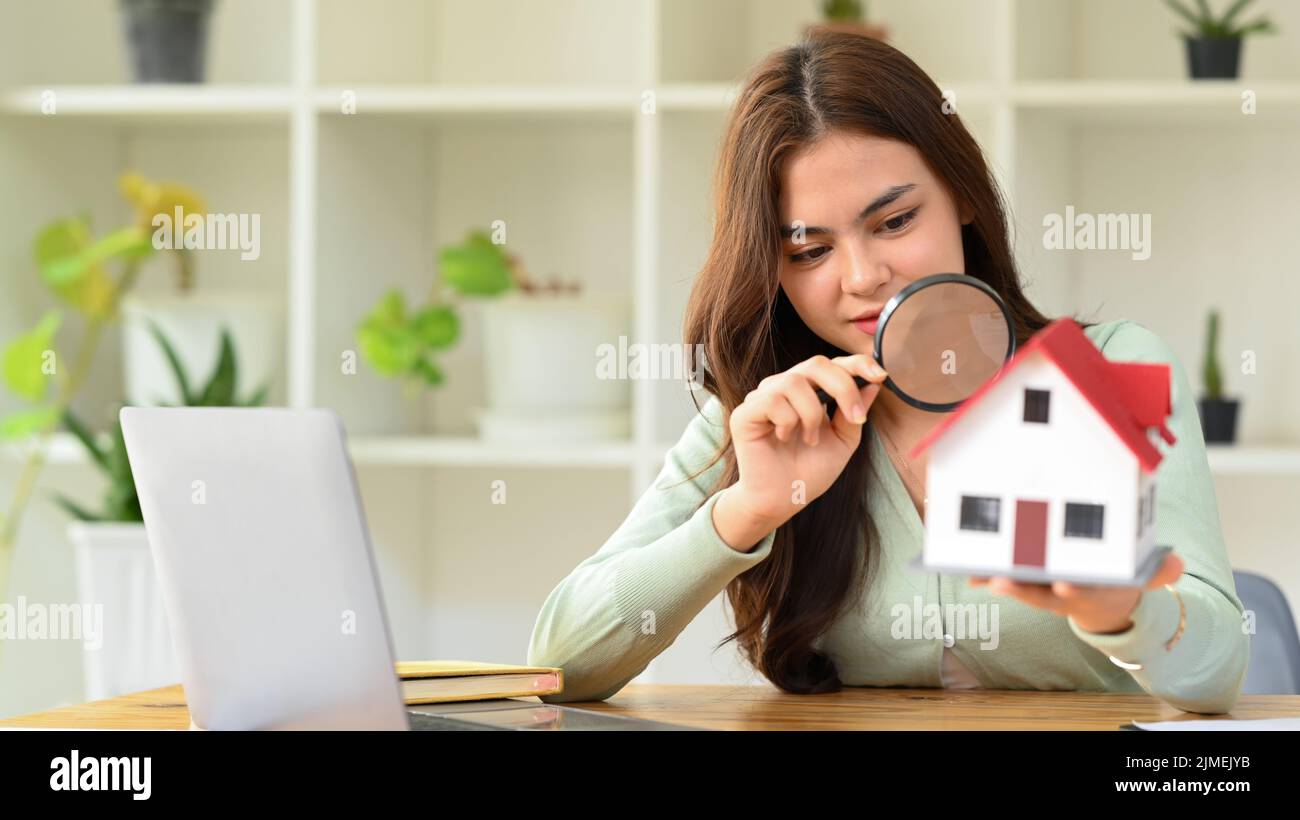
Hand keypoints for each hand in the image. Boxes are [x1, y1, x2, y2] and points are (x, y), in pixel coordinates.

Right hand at [727, 353, 888, 526]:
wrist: (783, 500)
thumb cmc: (810, 471)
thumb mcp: (843, 442)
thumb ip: (854, 412)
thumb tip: (874, 384)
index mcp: (808, 391)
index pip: (832, 364)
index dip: (856, 364)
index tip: (880, 376)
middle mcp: (784, 388)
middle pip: (815, 364)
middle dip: (843, 387)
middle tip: (855, 417)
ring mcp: (763, 398)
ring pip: (794, 382)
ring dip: (811, 415)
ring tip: (811, 440)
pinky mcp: (745, 414)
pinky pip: (772, 401)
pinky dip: (787, 422)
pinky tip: (784, 439)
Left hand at [967, 552, 1185, 633]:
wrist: (1102, 600)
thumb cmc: (1119, 579)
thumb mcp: (1143, 577)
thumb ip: (1158, 572)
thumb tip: (1177, 566)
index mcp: (1091, 590)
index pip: (1083, 592)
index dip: (1074, 589)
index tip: (1065, 585)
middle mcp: (1061, 593)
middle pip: (1040, 592)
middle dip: (1023, 587)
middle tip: (1004, 580)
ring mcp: (1041, 589)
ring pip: (1017, 586)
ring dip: (997, 580)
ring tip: (977, 575)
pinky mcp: (1025, 581)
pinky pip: (1003, 576)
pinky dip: (986, 573)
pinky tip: (967, 570)